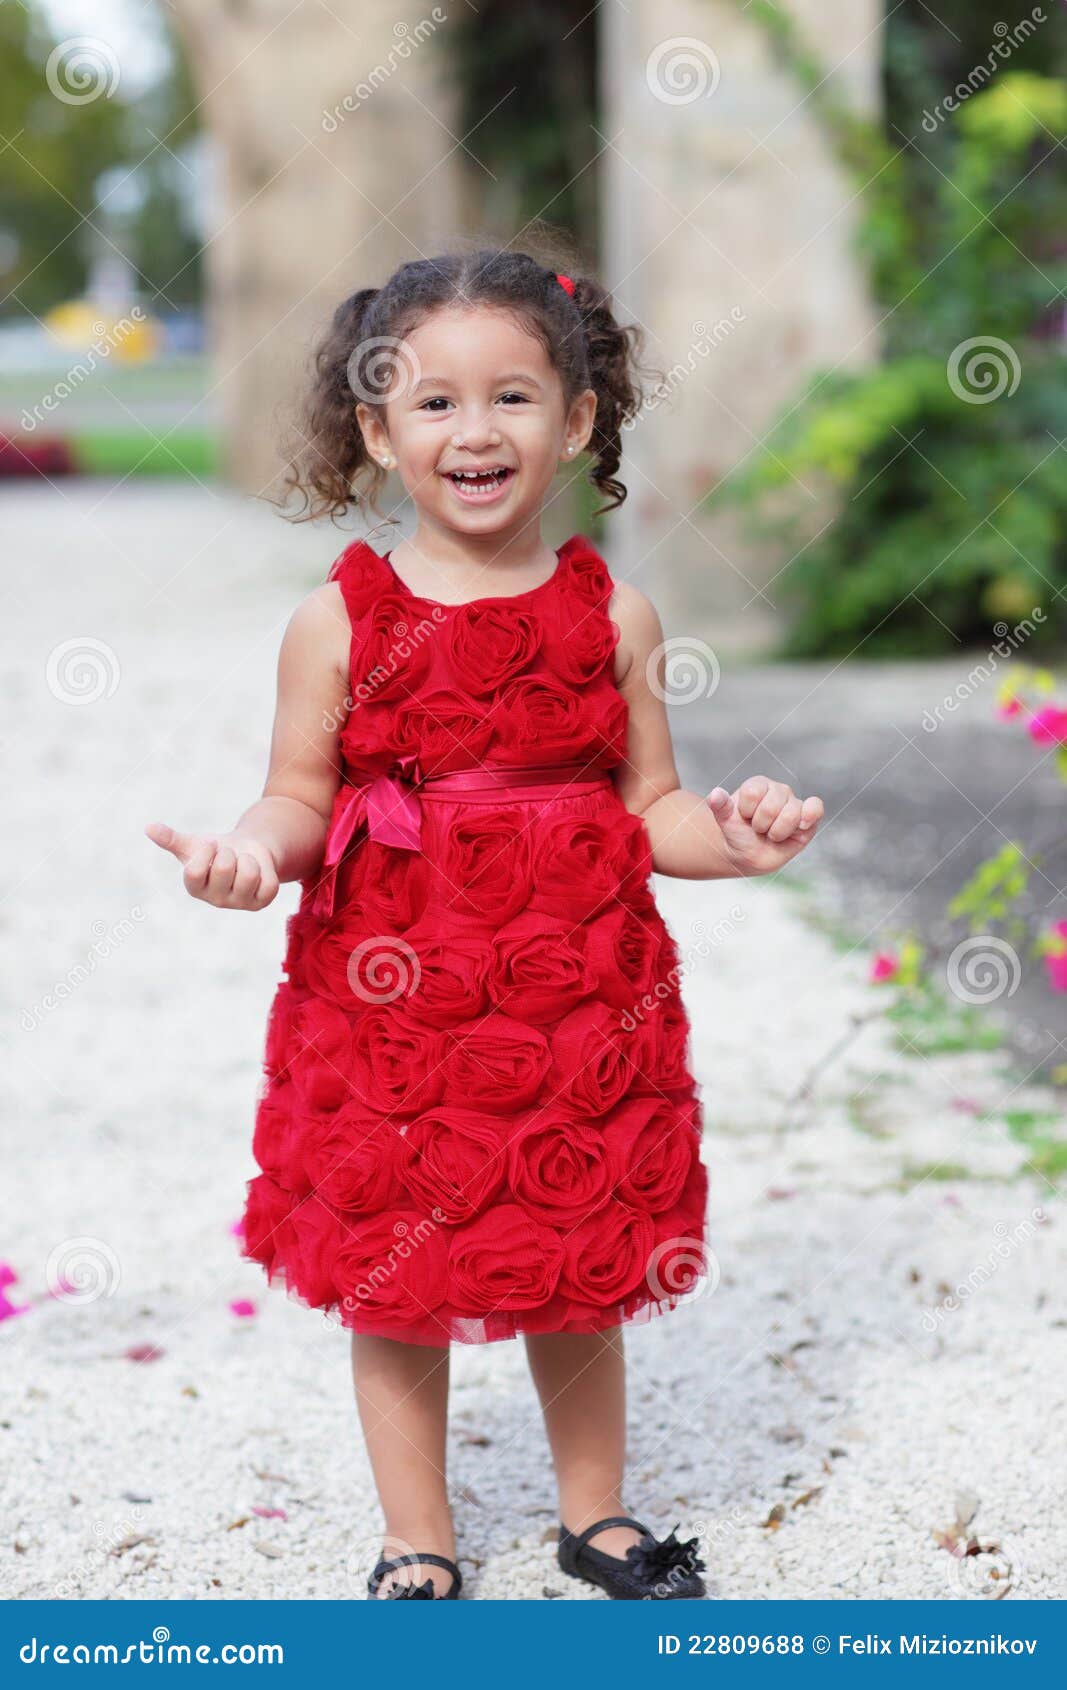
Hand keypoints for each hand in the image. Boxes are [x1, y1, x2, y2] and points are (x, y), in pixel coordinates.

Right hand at [144, 822, 279, 909]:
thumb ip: (171, 839)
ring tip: (243, 862)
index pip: (194, 872)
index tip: (211, 844)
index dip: (205, 851)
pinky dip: (265, 868)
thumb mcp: (193, 844)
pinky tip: (258, 870)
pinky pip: (268, 883)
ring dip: (248, 859)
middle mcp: (216, 899)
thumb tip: (148, 827)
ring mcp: (240, 903)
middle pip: (223, 868)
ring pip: (248, 874)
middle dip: (228, 852)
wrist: (246, 850)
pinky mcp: (262, 901)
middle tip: (229, 855)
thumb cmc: (216, 850)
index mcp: (195, 888)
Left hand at [706, 776, 822, 876]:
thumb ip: (720, 807)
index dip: (746, 810)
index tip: (744, 817)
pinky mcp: (808, 819)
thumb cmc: (737, 834)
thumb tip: (715, 794)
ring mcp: (794, 804)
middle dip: (761, 824)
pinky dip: (810, 815)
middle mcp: (778, 791)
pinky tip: (802, 825)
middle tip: (758, 829)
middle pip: (771, 805)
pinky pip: (816, 808)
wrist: (748, 854)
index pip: (752, 792)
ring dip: (776, 832)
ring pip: (790, 813)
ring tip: (771, 835)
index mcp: (758, 785)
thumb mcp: (725, 821)